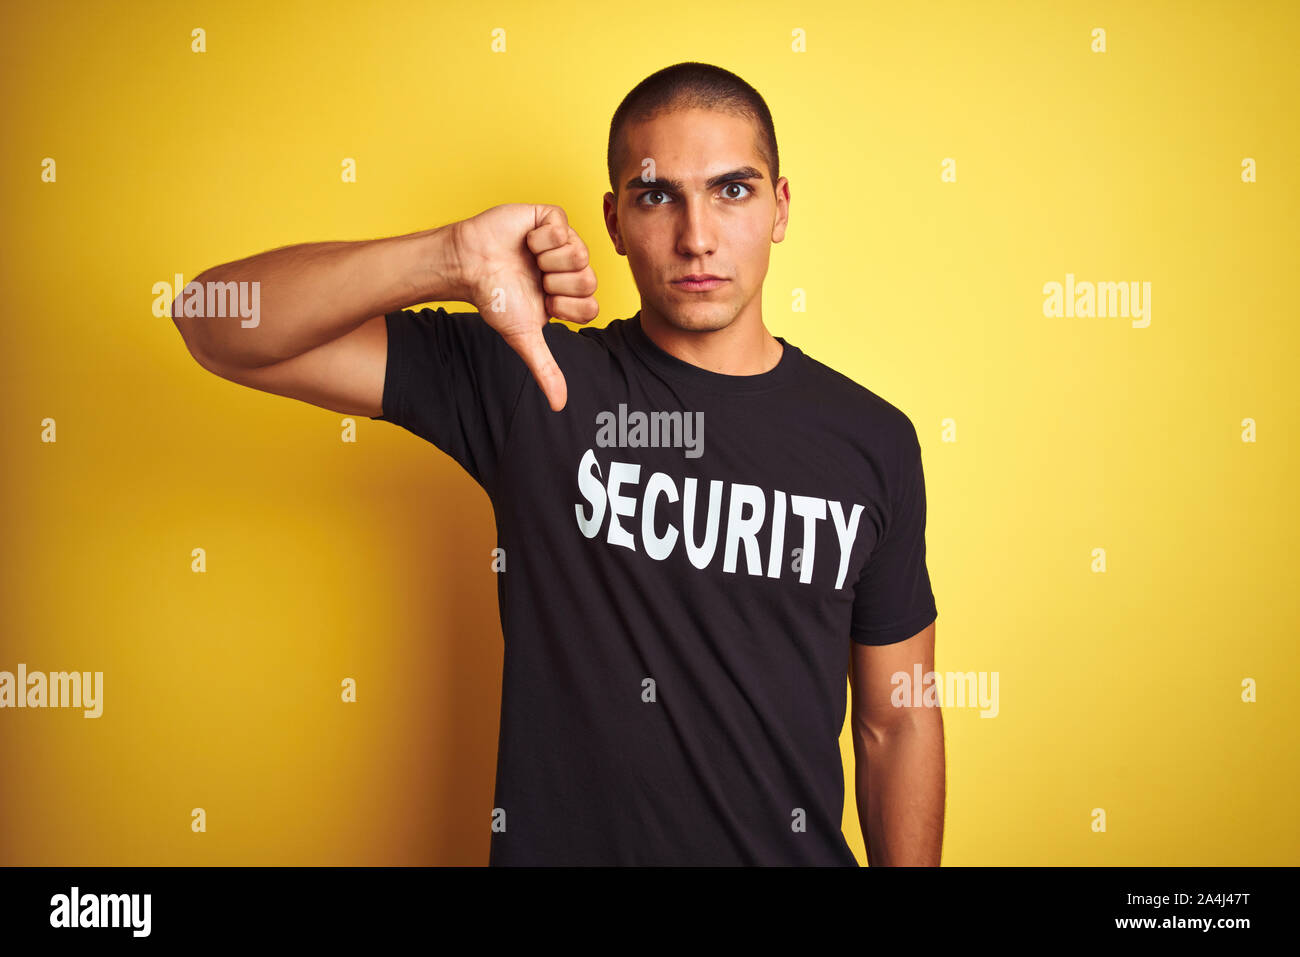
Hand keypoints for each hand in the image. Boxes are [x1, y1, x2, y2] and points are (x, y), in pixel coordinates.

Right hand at [450, 203, 598, 411]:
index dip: (567, 306)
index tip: (543, 302)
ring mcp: (564, 241)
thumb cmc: (493, 298)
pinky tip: (526, 240)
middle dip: (556, 284)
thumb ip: (545, 369)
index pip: (592, 305)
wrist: (467, 266)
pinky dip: (540, 237)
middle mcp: (571, 268)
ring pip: (580, 253)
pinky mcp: (551, 218)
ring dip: (547, 260)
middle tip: (535, 279)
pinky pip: (562, 227)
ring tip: (528, 258)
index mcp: (570, 294)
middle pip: (590, 280)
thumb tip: (558, 406)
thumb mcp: (523, 336)